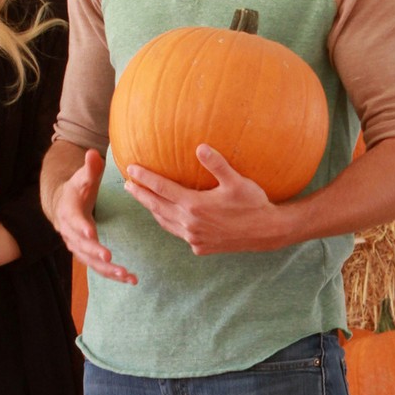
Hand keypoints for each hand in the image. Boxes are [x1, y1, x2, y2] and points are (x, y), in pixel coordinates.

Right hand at [55, 149, 136, 283]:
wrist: (62, 205)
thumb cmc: (76, 189)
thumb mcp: (83, 177)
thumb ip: (90, 168)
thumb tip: (92, 153)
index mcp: (68, 211)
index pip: (73, 220)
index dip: (80, 227)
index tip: (91, 232)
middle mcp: (69, 232)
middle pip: (81, 245)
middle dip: (95, 253)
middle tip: (110, 259)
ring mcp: (76, 246)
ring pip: (90, 261)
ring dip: (107, 270)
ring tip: (126, 275)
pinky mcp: (85, 254)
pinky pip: (97, 267)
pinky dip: (112, 274)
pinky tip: (130, 279)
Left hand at [125, 144, 288, 254]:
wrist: (268, 232)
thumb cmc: (253, 203)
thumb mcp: (237, 181)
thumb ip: (217, 164)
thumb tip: (200, 147)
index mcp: (195, 206)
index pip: (162, 189)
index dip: (145, 178)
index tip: (130, 169)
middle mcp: (190, 224)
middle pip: (157, 206)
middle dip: (140, 194)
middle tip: (126, 184)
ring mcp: (194, 238)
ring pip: (165, 222)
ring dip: (152, 209)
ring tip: (142, 198)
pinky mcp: (200, 247)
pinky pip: (178, 233)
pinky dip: (168, 223)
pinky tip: (167, 217)